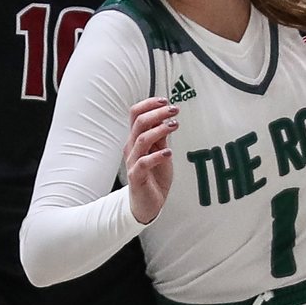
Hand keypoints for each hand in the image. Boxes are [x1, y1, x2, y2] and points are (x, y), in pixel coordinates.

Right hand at [125, 97, 177, 224]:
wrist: (147, 203)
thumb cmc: (153, 176)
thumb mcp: (160, 152)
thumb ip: (161, 136)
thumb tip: (167, 117)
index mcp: (136, 139)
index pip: (136, 114)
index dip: (149, 105)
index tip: (165, 101)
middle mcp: (132, 148)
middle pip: (138, 123)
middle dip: (157, 113)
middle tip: (174, 110)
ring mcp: (132, 162)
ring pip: (141, 139)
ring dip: (159, 130)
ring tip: (174, 125)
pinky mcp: (136, 176)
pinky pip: (143, 163)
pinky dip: (156, 156)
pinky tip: (168, 153)